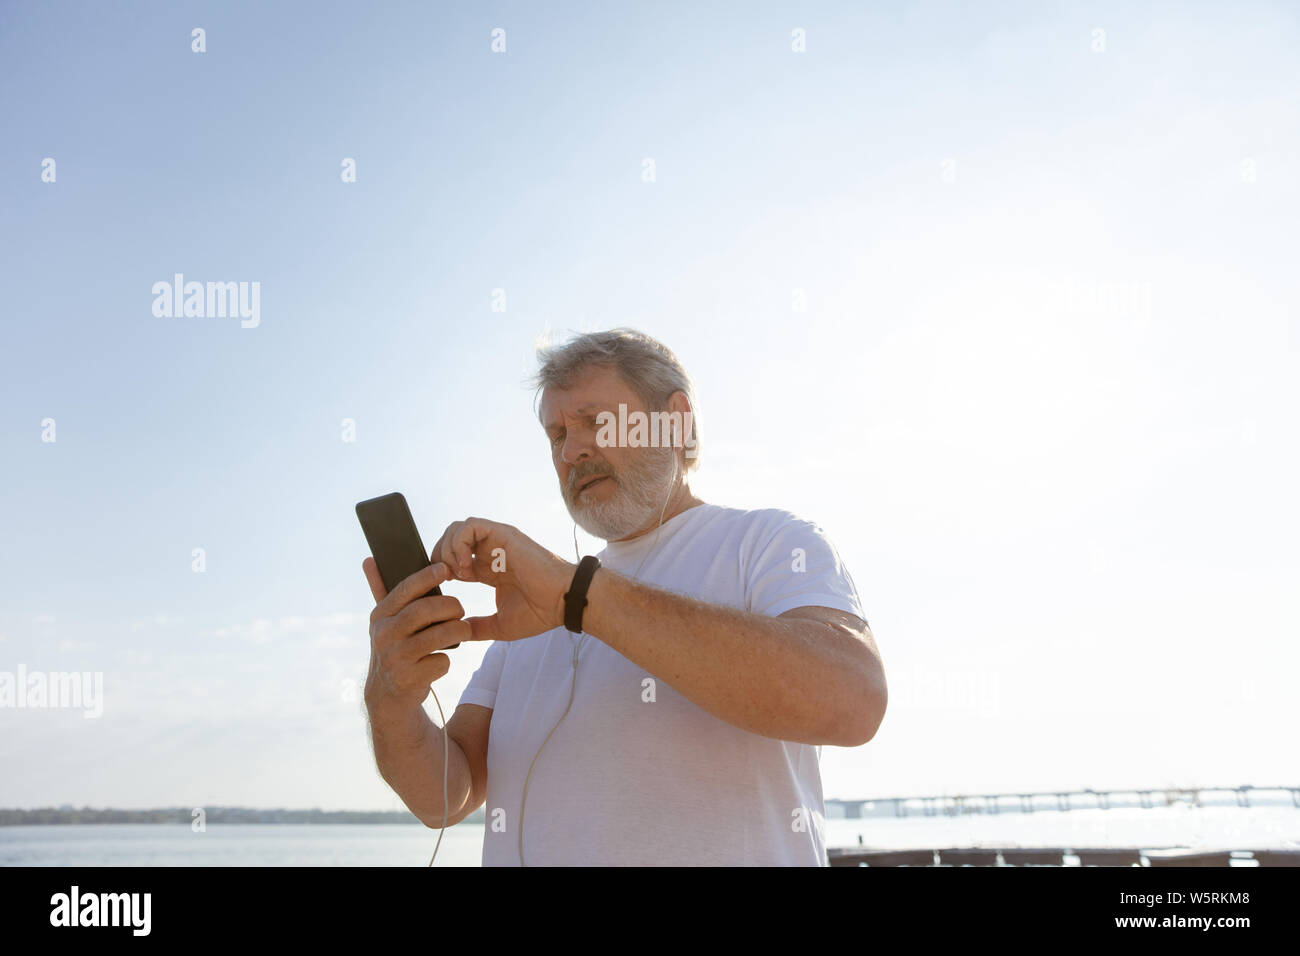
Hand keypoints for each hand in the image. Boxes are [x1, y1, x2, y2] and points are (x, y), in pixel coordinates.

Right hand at [361, 559, 468, 715]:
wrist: (387, 695)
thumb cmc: (394, 647)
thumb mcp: (385, 622)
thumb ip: (380, 591)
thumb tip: (369, 559)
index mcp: (380, 616)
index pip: (404, 589)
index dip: (426, 576)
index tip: (446, 569)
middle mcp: (384, 635)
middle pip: (424, 611)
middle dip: (450, 607)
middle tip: (461, 610)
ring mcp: (395, 658)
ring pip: (437, 636)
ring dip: (458, 631)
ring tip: (464, 630)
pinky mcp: (409, 679)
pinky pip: (440, 662)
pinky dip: (447, 660)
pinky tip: (442, 659)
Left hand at [431, 517, 574, 641]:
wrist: (563, 601)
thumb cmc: (539, 612)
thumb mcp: (500, 625)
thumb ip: (479, 627)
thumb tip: (459, 633)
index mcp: (489, 568)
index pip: (454, 558)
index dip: (443, 571)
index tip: (446, 590)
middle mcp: (491, 551)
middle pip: (450, 539)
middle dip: (440, 557)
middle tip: (447, 580)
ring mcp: (497, 540)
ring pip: (457, 529)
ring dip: (449, 550)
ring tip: (459, 573)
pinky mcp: (503, 534)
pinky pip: (470, 526)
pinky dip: (460, 544)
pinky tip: (467, 566)